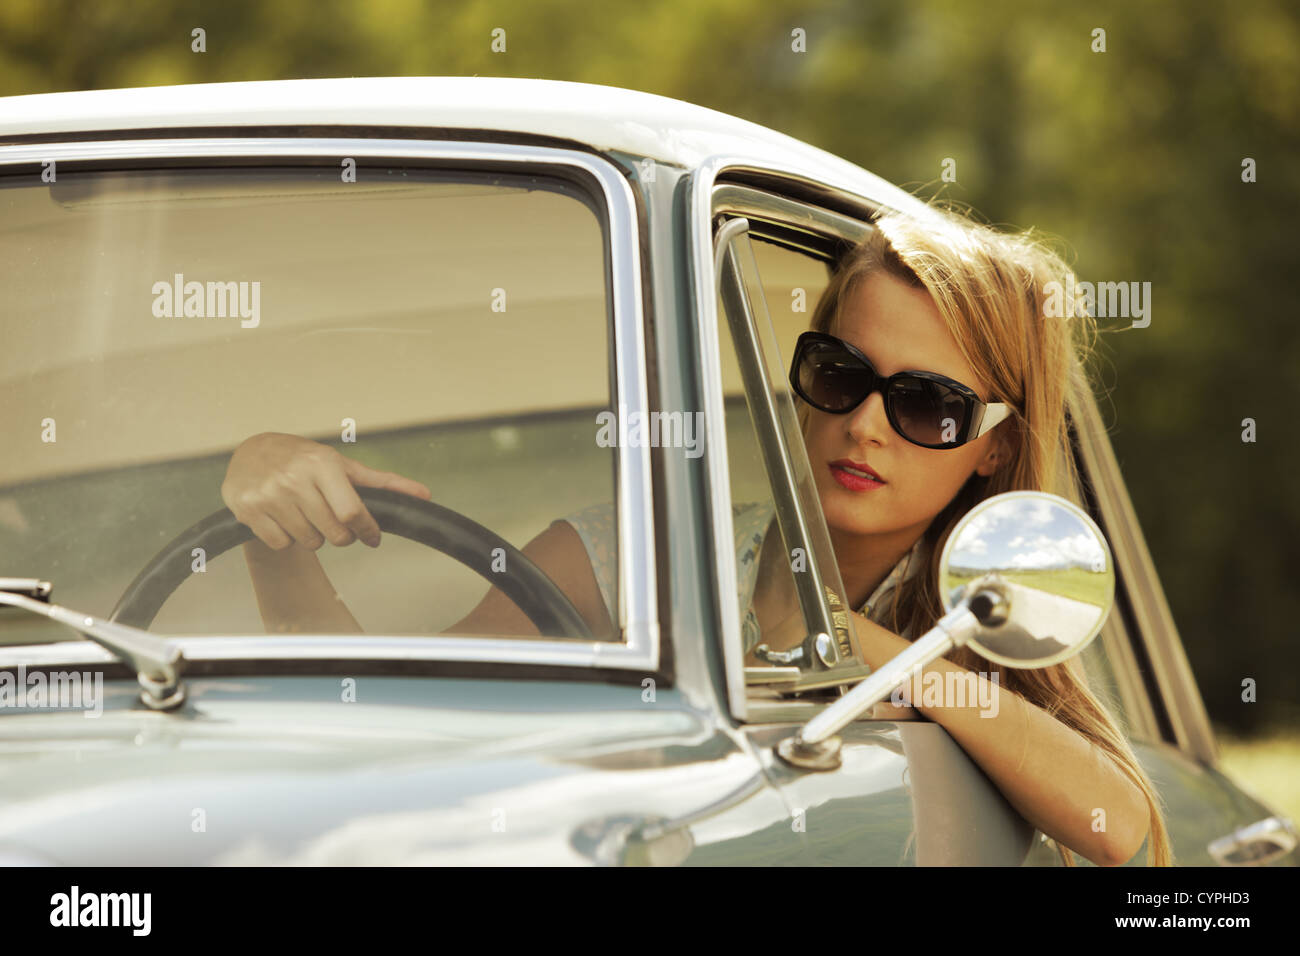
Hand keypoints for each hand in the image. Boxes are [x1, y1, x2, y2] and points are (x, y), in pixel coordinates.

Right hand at [221, 432, 431, 550]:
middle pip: (334, 534)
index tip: (372, 537)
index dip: (367, 530)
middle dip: (341, 535)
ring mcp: (268, 495)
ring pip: (309, 542)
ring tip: (304, 512)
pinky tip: (283, 516)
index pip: (352, 512)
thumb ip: (383, 482)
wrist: (251, 452)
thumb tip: (424, 495)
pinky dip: (287, 537)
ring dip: (313, 535)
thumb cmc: (304, 459)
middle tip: (333, 521)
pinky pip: (281, 544)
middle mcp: (294, 478)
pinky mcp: (247, 510)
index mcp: (322, 464)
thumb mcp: (342, 465)